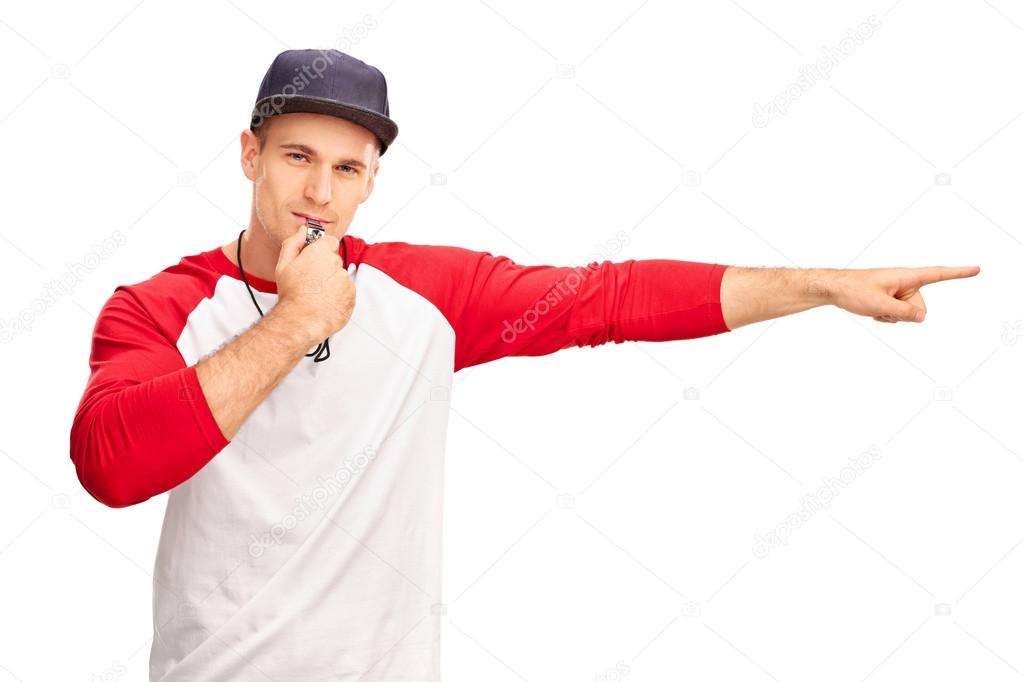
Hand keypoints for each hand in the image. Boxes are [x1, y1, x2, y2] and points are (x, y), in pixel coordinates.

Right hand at [274, 225, 355, 341]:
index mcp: (321, 253)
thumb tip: (302, 231)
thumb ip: (294, 243)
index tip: (315, 257)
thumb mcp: (284, 264)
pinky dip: (339, 297)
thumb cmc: (292, 294)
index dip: (322, 249)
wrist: (301, 320)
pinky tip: (325, 302)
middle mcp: (336, 264)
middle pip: (334, 261)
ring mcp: (346, 281)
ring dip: (332, 283)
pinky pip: (346, 292)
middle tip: (311, 280)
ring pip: (340, 277)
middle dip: (325, 268)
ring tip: (317, 294)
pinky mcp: (352, 296)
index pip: (330, 241)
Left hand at [830, 265, 980, 322]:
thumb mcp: (879, 304)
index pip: (937, 274)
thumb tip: (922, 317)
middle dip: (903, 313)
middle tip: (880, 306)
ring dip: (891, 315)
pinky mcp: (890, 298)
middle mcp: (905, 282)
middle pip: (920, 307)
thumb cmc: (853, 291)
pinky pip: (897, 315)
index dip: (958, 273)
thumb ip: (904, 312)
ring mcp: (897, 291)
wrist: (833, 289)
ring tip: (872, 306)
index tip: (976, 269)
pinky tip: (871, 310)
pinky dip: (885, 316)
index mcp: (906, 276)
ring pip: (908, 314)